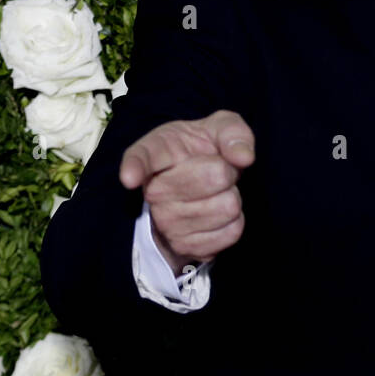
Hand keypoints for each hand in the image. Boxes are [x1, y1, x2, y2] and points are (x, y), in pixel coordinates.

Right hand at [119, 109, 254, 276]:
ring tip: (215, 191)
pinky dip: (236, 220)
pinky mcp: (184, 246)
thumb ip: (233, 132)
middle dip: (229, 170)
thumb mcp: (219, 128)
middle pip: (214, 177)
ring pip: (228, 207)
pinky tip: (217, 212)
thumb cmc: (206, 152)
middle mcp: (153, 190)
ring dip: (233, 195)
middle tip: (217, 169)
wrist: (201, 188)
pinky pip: (232, 232)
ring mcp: (165, 222)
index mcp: (155, 151)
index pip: (141, 159)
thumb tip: (244, 157)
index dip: (135, 168)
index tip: (130, 179)